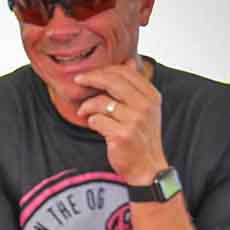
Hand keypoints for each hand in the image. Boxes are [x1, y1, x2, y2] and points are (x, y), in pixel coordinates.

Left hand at [74, 58, 166, 183]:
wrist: (148, 168)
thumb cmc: (143, 139)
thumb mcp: (146, 110)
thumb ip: (136, 87)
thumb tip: (128, 61)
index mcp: (151, 96)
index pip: (125, 73)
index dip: (104, 70)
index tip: (89, 74)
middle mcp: (145, 106)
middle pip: (113, 81)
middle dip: (92, 78)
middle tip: (78, 80)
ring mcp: (134, 121)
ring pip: (102, 102)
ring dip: (88, 106)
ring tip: (84, 111)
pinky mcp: (121, 135)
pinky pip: (97, 120)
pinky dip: (91, 122)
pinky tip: (94, 126)